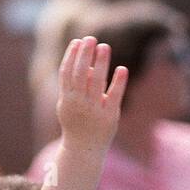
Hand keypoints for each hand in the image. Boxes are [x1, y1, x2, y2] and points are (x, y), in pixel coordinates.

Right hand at [56, 36, 127, 151]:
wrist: (84, 150)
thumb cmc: (77, 123)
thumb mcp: (70, 104)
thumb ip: (76, 85)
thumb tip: (89, 64)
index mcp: (66, 99)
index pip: (66, 73)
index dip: (71, 56)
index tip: (78, 41)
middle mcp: (79, 103)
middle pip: (80, 74)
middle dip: (84, 55)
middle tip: (91, 39)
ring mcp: (94, 110)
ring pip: (96, 82)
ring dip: (100, 63)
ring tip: (104, 47)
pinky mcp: (109, 116)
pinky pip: (114, 96)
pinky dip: (118, 82)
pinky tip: (122, 69)